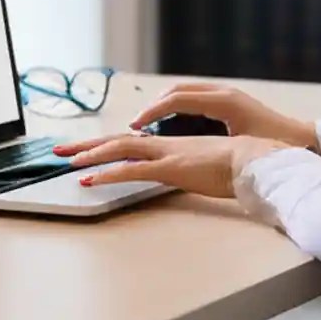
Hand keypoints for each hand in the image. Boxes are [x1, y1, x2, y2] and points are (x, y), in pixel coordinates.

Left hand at [52, 133, 289, 197]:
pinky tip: (90, 179)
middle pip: (119, 140)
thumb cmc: (244, 165)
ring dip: (91, 154)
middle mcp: (167, 144)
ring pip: (120, 149)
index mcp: (176, 144)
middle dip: (88, 145)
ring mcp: (167, 154)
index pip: (135, 141)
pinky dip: (107, 173)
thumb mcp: (214, 168)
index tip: (92, 149)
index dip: (111, 144)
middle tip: (62, 149)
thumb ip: (198, 170)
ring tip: (67, 161)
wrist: (259, 160)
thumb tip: (195, 176)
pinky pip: (131, 170)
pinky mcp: (170, 168)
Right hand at [129, 83, 317, 149]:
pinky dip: (178, 108)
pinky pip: (195, 99)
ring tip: (148, 124)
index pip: (178, 99)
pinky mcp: (228, 103)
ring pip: (185, 92)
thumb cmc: (276, 146)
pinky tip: (171, 124)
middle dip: (154, 105)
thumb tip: (186, 151)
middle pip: (177, 90)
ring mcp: (226, 95)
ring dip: (164, 105)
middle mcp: (223, 93)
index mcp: (224, 102)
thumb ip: (215, 147)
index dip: (153, 111)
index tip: (137, 125)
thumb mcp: (243, 147)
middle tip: (137, 123)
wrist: (303, 141)